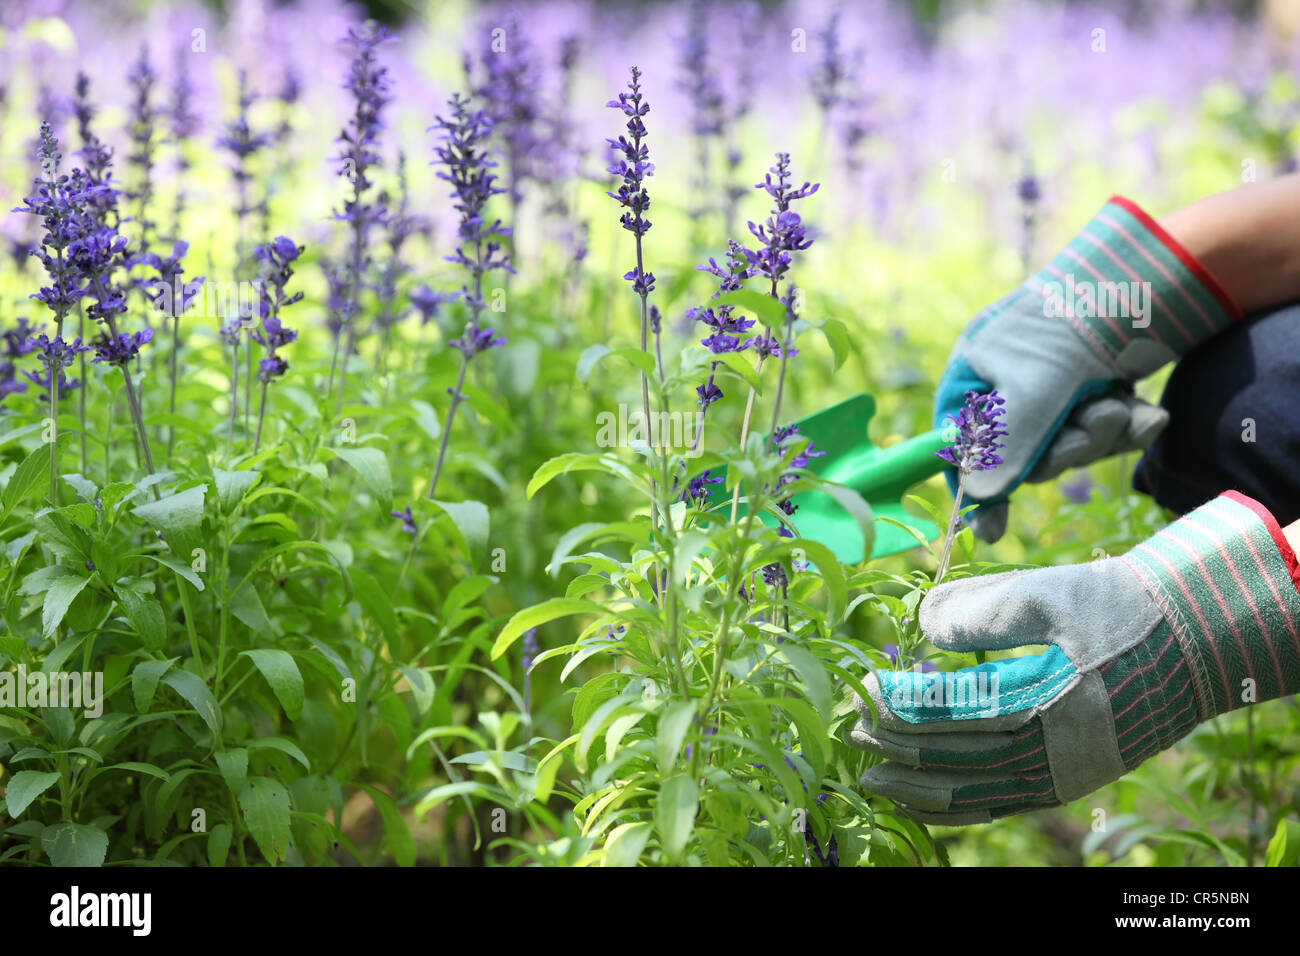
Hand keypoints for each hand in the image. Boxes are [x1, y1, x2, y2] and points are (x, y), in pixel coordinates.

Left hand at [849, 491, 1299, 824]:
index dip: (902, 703)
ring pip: (974, 794)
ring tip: (869, 776)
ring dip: (917, 786)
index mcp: (1048, 706)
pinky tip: (923, 799)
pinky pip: (1001, 804)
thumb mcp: (1051, 592)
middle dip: (895, 746)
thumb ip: (982, 607)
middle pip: (955, 759)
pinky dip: (957, 806)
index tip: (862, 686)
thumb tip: (920, 619)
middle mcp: (1054, 755)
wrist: (1195, 639)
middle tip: (848, 728)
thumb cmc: (1120, 609)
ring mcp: (1062, 775)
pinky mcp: (1067, 780)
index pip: (952, 713)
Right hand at [937, 196, 1240, 541]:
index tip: (991, 530)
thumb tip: (974, 498)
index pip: (959, 444)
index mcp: (974, 374)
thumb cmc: (1076, 320)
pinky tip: (1149, 414)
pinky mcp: (1094, 389)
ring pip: (1068, 446)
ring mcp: (1053, 388)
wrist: (1152, 275)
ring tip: (1121, 404)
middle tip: (1096, 422)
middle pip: (1022, 454)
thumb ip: (1004, 446)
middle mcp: (1007, 383)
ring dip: (1101, 434)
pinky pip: (1103, 432)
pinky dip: (1127, 427)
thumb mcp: (1035, 388)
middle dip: (1066, 447)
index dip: (974, 487)